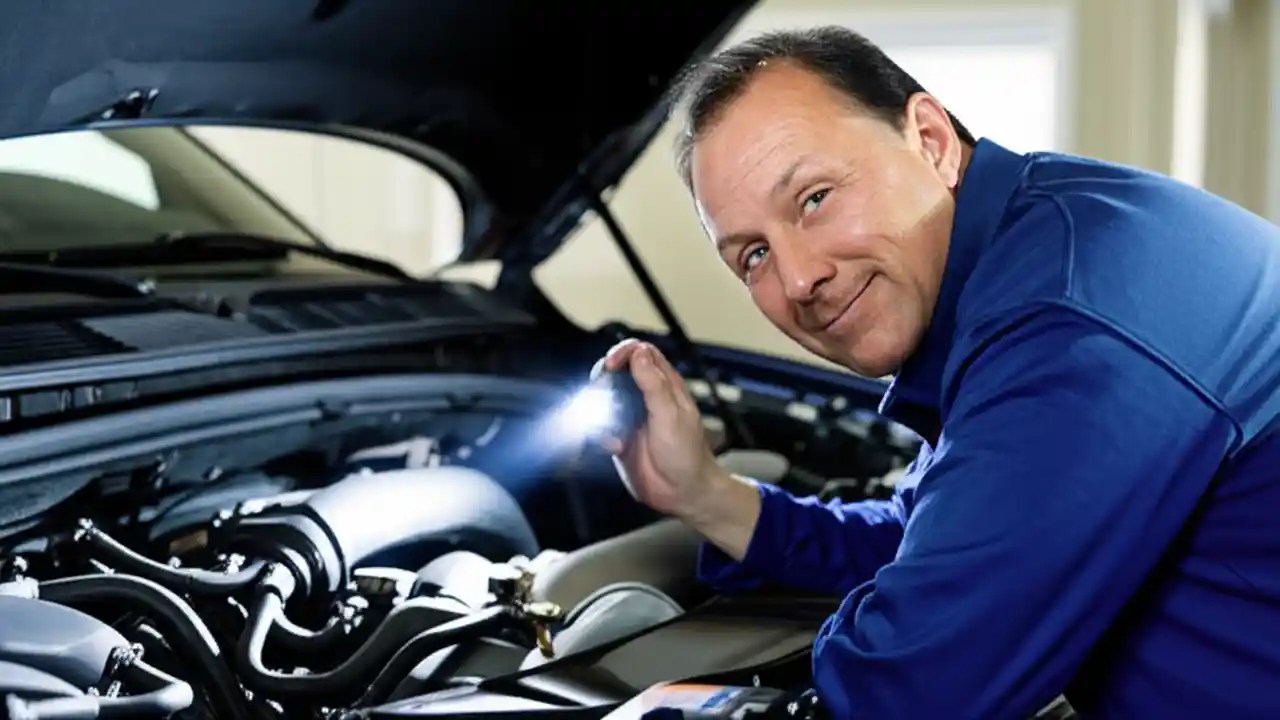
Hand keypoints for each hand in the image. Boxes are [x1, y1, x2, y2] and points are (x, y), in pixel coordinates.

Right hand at [597, 339, 727, 519]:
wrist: (683, 494)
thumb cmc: (686, 453)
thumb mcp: (672, 415)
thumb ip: (654, 384)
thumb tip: (638, 353)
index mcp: (664, 385)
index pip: (641, 353)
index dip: (624, 352)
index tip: (612, 365)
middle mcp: (645, 397)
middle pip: (617, 372)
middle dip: (605, 379)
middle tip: (601, 392)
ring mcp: (631, 417)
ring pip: (604, 398)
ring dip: (600, 409)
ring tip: (611, 428)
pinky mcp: (619, 438)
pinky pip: (600, 427)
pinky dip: (600, 434)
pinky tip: (614, 446)